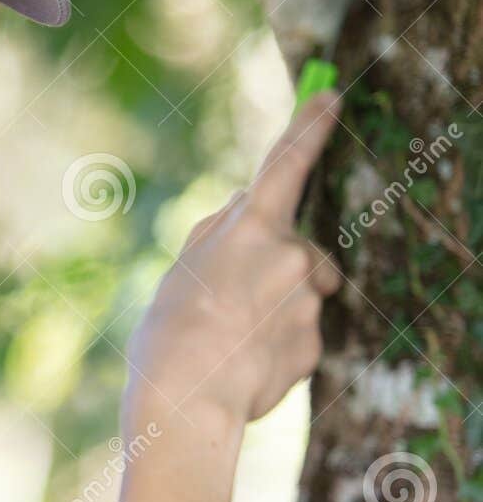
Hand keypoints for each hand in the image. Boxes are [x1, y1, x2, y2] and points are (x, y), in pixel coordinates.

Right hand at [127, 93, 342, 430]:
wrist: (189, 406)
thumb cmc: (170, 336)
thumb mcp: (182, 268)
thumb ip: (218, 229)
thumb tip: (247, 205)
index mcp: (252, 228)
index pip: (287, 163)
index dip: (310, 125)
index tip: (331, 95)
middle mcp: (291, 256)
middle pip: (292, 247)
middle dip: (270, 266)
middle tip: (223, 302)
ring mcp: (308, 303)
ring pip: (297, 295)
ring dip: (273, 309)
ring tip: (228, 341)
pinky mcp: (314, 347)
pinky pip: (297, 338)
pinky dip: (274, 349)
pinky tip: (243, 367)